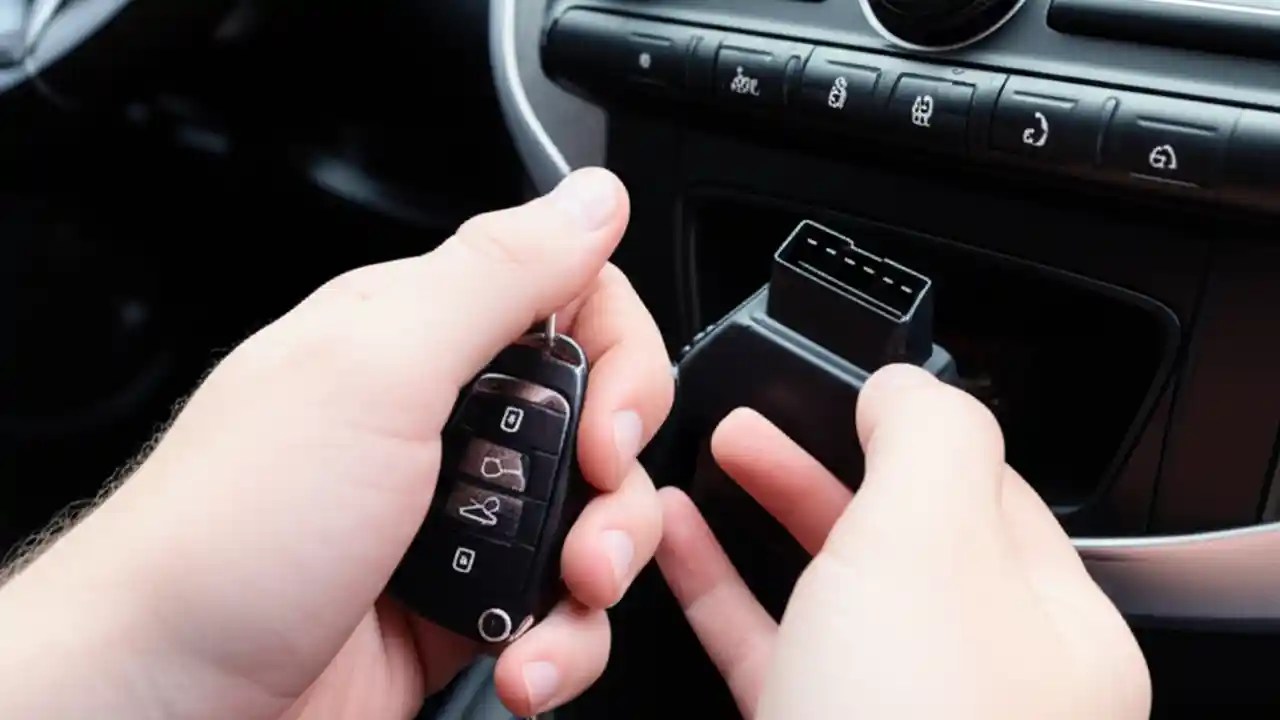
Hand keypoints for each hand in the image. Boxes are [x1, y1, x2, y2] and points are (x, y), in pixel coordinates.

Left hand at [0, 168, 672, 719]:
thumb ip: (496, 276)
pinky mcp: (465, 601)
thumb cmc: (234, 533)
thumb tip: (593, 199)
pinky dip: (564, 641)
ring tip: (561, 605)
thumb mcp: (373, 373)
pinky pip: (561, 608)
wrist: (165, 697)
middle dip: (617, 485)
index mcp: (422, 334)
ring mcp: (457, 514)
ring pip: (594, 520)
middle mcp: (443, 417)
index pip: (574, 302)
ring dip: (600, 573)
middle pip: (601, 420)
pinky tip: (526, 663)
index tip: (608, 427)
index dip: (620, 362)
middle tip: (588, 533)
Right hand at [656, 364, 1150, 718]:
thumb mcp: (929, 546)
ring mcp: (889, 718)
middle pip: (895, 534)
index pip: (985, 488)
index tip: (832, 384)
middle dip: (818, 464)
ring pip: (824, 591)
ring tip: (700, 465)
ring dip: (760, 518)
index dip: (902, 426)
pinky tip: (677, 552)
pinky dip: (719, 591)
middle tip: (745, 421)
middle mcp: (975, 679)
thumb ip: (928, 439)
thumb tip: (903, 385)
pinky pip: (767, 648)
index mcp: (1048, 626)